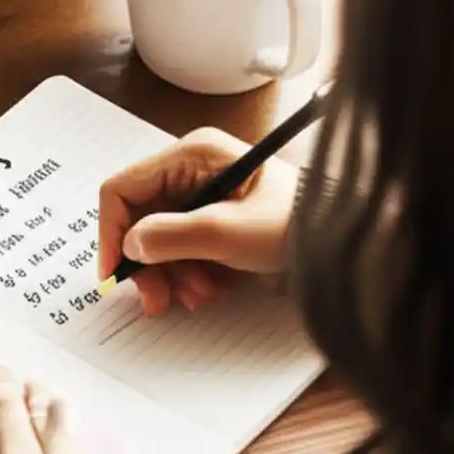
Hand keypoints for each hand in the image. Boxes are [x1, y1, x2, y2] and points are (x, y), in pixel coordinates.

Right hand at [97, 127, 298, 315]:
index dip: (111, 230)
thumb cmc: (294, 224)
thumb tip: (130, 245)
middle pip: (139, 217)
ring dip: (171, 273)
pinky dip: (189, 272)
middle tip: (156, 299)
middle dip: (147, 261)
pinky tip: (212, 287)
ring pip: (158, 238)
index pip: (124, 188)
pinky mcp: (213, 219)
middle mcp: (191, 170)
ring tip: (198, 295)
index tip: (114, 272)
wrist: (342, 245)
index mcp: (191, 155)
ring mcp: (202, 194)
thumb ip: (171, 236)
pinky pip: (181, 248)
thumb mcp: (228, 232)